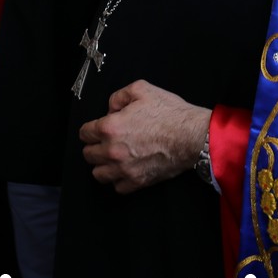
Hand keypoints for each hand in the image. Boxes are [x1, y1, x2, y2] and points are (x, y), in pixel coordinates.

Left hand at [78, 80, 209, 193]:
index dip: (90, 129)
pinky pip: (118, 188)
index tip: (96, 130)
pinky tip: (124, 170)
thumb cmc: (170, 113)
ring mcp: (125, 169)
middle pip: (88, 155)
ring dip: (102, 166)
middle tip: (104, 143)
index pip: (84, 133)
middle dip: (94, 146)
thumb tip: (111, 108)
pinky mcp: (138, 181)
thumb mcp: (141, 89)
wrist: (193, 136)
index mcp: (110, 127)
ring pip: (98, 174)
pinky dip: (118, 180)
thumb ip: (119, 96)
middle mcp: (113, 151)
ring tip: (111, 159)